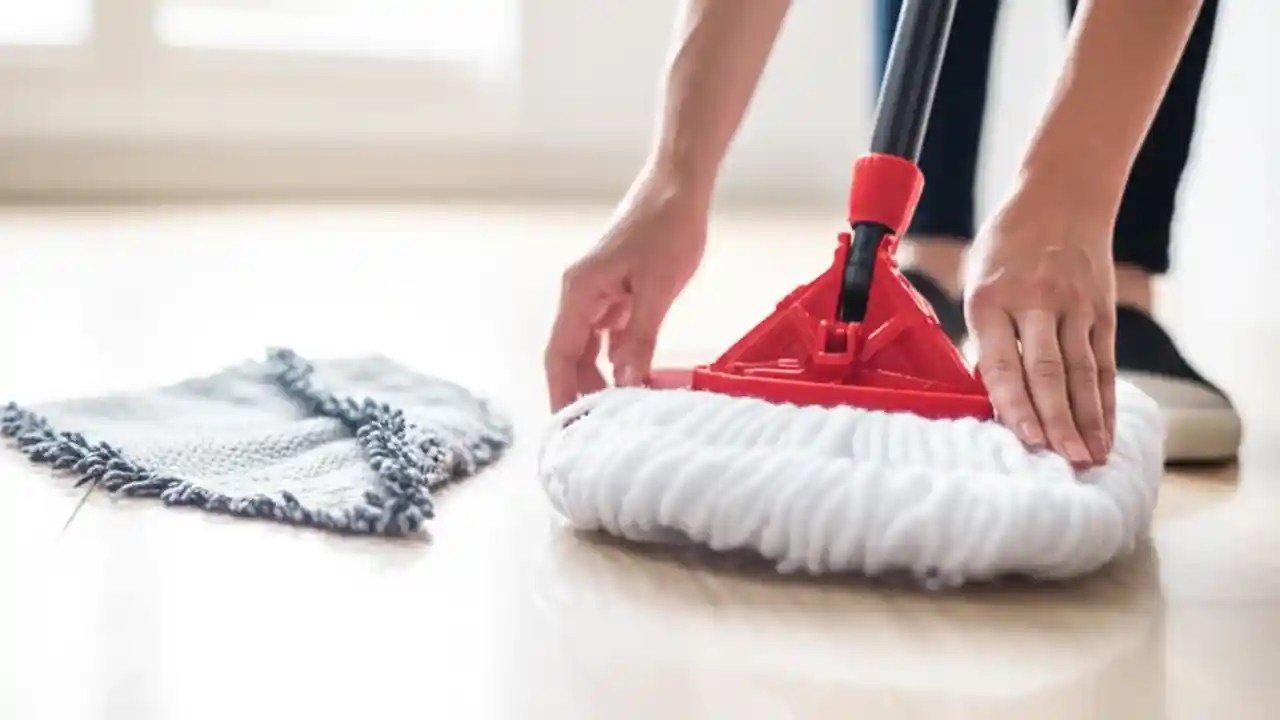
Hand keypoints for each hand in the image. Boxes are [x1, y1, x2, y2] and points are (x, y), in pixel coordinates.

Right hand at [545, 171, 707, 410]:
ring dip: (603, 378)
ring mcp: (599, 292)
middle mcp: (582, 294)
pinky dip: (620, 358)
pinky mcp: (618, 291)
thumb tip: (626, 382)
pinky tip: (637, 378)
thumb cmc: (667, 227)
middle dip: (582, 392)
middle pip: (571, 355)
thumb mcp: (657, 288)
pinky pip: (610, 334)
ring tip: (621, 411)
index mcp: (579, 292)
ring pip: (590, 347)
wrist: (679, 186)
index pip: (559, 354)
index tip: (568, 427)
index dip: (560, 393)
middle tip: (601, 429)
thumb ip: (639, 337)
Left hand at [964, 186, 1117, 466]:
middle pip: (1048, 373)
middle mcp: (1035, 303)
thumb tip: (987, 393)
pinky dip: (1104, 401)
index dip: (1015, 405)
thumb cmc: (1006, 246)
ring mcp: (1073, 307)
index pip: (1004, 363)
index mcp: (991, 299)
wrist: (1061, 197)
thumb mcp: (977, 279)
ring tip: (1089, 459)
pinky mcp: (1101, 311)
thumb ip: (982, 333)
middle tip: (1063, 462)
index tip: (1024, 440)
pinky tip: (1104, 431)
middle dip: (1056, 422)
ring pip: (1081, 373)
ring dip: (1085, 420)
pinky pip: (1103, 363)